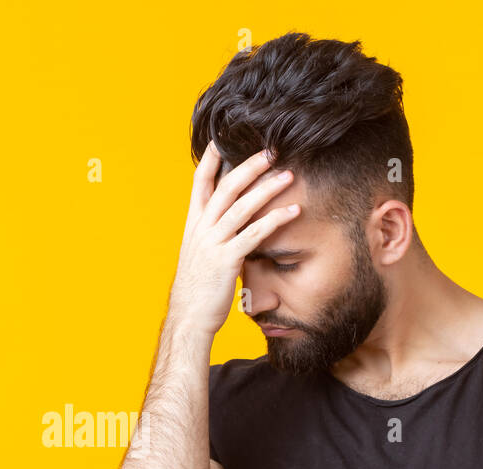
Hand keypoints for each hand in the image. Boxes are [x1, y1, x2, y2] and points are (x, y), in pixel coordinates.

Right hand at [166, 141, 300, 335]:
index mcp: (194, 223)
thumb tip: (228, 219)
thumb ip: (211, 232)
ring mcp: (213, 243)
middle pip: (226, 187)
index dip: (213, 158)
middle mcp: (201, 228)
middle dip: (250, 166)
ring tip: (289, 175)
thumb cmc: (197, 287)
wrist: (188, 317)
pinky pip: (254, 234)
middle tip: (272, 150)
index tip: (225, 137)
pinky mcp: (227, 260)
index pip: (201, 182)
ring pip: (242, 206)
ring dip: (267, 188)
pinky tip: (294, 211)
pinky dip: (276, 220)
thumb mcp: (199, 253)